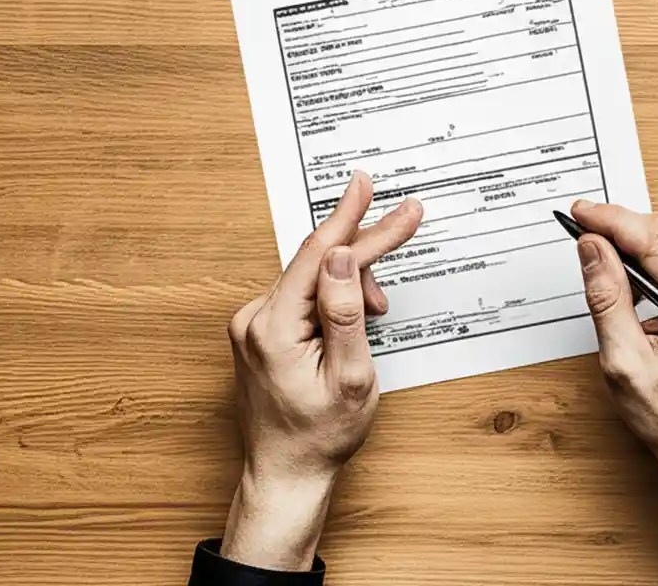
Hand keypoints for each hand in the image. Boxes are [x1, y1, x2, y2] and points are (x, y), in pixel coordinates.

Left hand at [221, 171, 421, 569]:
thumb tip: (343, 260)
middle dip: (365, 255)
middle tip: (405, 221)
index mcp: (272, 328)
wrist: (287, 472)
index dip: (353, 216)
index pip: (320, 255)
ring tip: (375, 316)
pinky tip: (351, 320)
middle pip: (317, 261)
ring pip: (313, 277)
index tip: (370, 185)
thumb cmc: (320, 434)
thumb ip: (344, 313)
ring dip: (352, 284)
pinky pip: (302, 295)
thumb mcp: (350, 378)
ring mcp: (251, 324)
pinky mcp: (258, 330)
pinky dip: (333, 299)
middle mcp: (252, 318)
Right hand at [571, 200, 657, 525]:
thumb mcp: (626, 364)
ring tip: (600, 247)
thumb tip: (593, 249)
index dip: (614, 221)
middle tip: (582, 227)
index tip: (581, 214)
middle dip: (623, 225)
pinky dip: (655, 256)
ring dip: (638, 238)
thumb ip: (608, 299)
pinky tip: (629, 268)